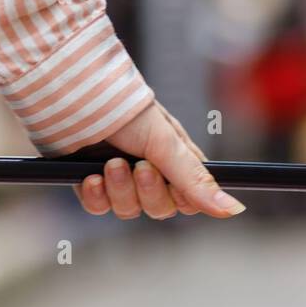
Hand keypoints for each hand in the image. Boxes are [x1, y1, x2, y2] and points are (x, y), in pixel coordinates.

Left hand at [73, 102, 244, 219]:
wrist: (71, 96)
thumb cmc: (125, 110)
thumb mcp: (166, 144)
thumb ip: (196, 181)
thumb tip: (234, 210)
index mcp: (174, 160)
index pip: (191, 199)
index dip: (184, 199)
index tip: (174, 184)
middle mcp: (149, 172)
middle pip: (160, 209)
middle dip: (148, 191)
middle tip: (139, 167)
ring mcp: (119, 179)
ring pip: (129, 209)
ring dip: (120, 190)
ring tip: (110, 163)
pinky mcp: (90, 182)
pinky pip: (99, 207)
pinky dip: (96, 195)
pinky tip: (90, 176)